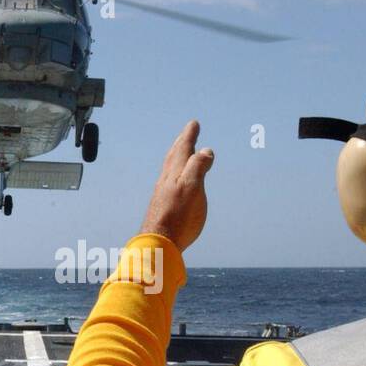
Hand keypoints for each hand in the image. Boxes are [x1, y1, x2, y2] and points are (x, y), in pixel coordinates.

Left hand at [139, 120, 213, 251]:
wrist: (159, 242)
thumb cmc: (178, 216)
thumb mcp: (192, 187)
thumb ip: (198, 167)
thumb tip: (206, 150)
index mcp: (175, 173)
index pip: (184, 149)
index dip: (189, 136)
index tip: (194, 124)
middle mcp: (166, 180)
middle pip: (174, 156)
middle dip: (182, 143)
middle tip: (187, 133)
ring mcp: (163, 193)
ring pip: (170, 169)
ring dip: (176, 158)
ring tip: (180, 153)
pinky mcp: (162, 206)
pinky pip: (168, 181)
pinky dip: (174, 174)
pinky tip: (174, 183)